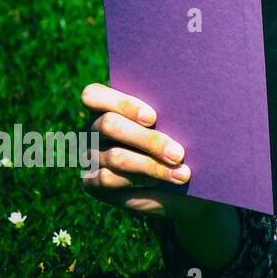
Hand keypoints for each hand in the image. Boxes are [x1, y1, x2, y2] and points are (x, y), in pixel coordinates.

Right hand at [79, 82, 223, 224]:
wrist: (178, 182)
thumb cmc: (177, 141)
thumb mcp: (173, 125)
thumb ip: (168, 115)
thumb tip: (187, 105)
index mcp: (106, 107)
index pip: (93, 95)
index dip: (123, 104)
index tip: (153, 117)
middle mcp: (93, 130)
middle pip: (109, 125)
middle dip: (148, 140)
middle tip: (178, 153)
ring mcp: (89, 156)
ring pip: (115, 155)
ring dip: (152, 165)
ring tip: (182, 173)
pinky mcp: (92, 182)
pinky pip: (109, 179)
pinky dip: (139, 180)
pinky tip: (160, 182)